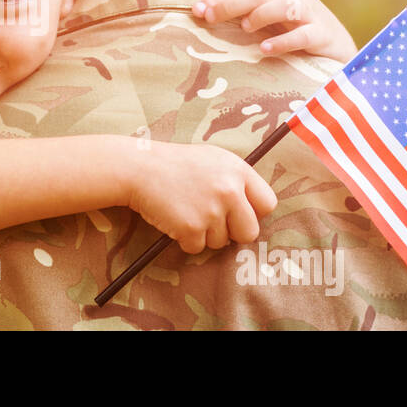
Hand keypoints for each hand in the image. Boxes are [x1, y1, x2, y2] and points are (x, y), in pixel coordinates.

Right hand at [126, 142, 277, 253]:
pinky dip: (184, 240)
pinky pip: (196, 248)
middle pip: (249, 232)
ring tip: (186, 212)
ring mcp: (211, 210)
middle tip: (212, 222)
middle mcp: (230, 190)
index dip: (253, 213)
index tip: (239, 214)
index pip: (268, 204)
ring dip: (204, 235)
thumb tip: (253, 208)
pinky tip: (174, 219)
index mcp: (238, 170)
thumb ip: (235, 179)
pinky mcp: (192, 227)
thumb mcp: (212, 159)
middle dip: (232, 232)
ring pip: (221, 242)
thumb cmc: (175, 164)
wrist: (138, 168)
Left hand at [191, 0, 356, 62]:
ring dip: (261, 15)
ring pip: (284, 6)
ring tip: (244, 27)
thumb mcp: (271, 7)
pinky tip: (265, 48)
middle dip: (231, 4)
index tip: (196, 10)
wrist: (336, 47)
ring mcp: (310, 13)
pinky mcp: (322, 35)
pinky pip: (303, 35)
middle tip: (209, 18)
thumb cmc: (295, 25)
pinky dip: (283, 41)